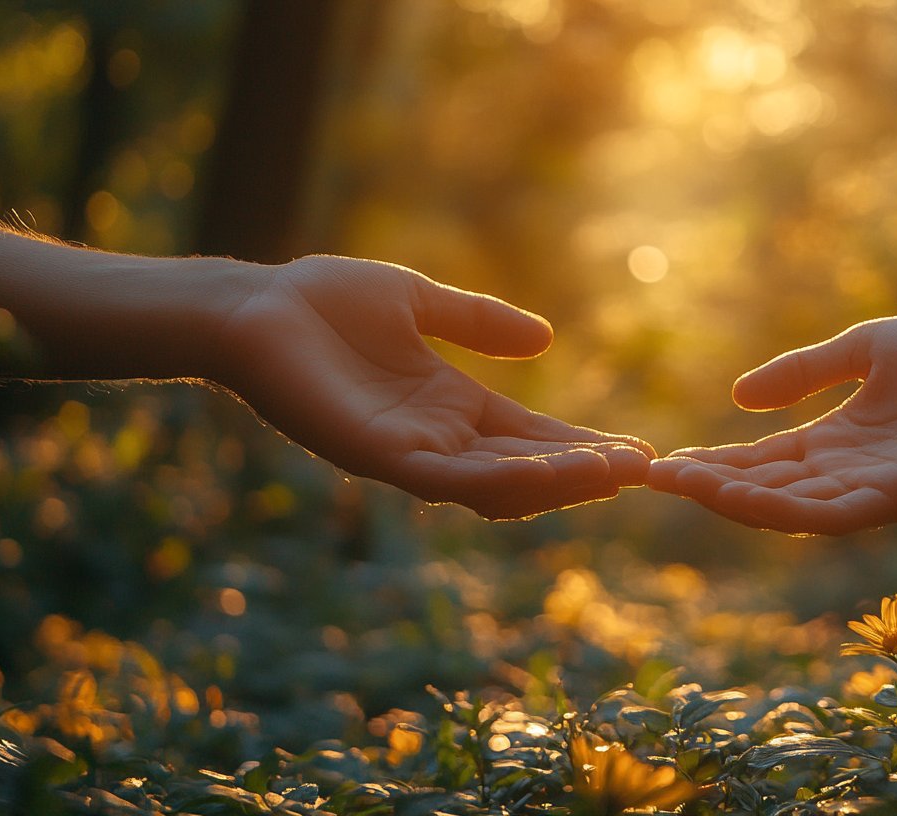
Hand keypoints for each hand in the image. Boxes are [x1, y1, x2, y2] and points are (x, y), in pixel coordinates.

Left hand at [214, 255, 653, 519]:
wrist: (250, 308)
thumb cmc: (321, 300)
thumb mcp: (420, 300)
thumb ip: (478, 321)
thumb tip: (546, 337)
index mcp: (450, 407)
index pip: (532, 435)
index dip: (584, 444)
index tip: (639, 450)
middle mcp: (438, 440)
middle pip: (528, 467)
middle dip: (587, 471)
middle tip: (646, 471)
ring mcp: (411, 454)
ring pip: (500, 485)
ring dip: (561, 482)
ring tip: (615, 473)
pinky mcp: (382, 456)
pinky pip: (455, 480)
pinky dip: (508, 481)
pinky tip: (554, 471)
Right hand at [647, 313, 896, 534]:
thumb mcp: (861, 350)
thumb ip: (802, 372)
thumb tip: (737, 396)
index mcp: (839, 442)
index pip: (766, 461)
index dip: (717, 461)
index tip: (666, 460)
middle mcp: (849, 475)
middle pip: (767, 489)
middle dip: (711, 485)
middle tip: (656, 478)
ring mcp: (872, 493)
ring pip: (789, 509)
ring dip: (734, 499)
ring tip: (684, 484)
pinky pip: (828, 515)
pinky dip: (781, 509)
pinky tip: (740, 494)